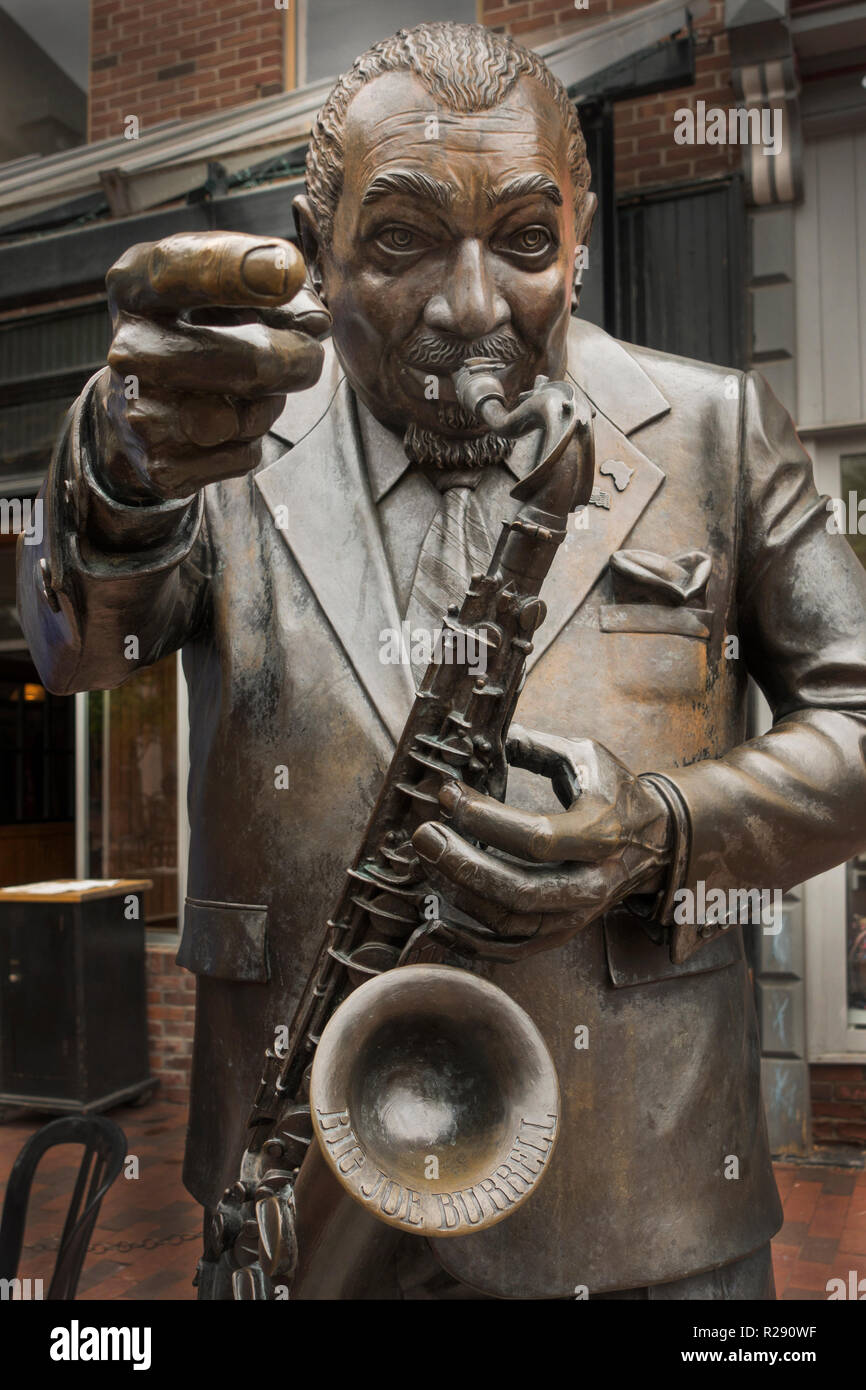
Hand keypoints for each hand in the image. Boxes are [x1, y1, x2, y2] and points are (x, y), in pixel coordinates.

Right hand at [97, 232, 328, 500]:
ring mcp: (140, 415)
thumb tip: (316, 324)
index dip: (236, 268)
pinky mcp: (162, 467)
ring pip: (248, 418)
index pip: (178, 271)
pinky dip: (250, 440)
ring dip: (267, 405)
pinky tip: (224, 425)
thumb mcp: (219, 295)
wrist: (136, 409)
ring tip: (245, 391)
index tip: (288, 269)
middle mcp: (128, 351)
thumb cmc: (192, 334)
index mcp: (133, 290)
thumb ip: (273, 293)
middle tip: (311, 355)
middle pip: (247, 364)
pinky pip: (244, 454)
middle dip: (297, 359)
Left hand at [411, 726, 671, 960]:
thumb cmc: (614, 792)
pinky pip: (511, 950)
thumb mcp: (587, 757)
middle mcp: (592, 884)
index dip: (486, 819)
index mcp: (601, 834)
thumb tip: (486, 737)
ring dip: (460, 896)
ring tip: (427, 861)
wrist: (656, 842)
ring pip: (511, 924)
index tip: (449, 795)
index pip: (536, 837)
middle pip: (520, 891)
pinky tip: (434, 921)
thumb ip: (537, 747)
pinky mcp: (562, 934)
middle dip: (463, 865)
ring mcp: (577, 916)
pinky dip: (470, 942)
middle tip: (424, 836)